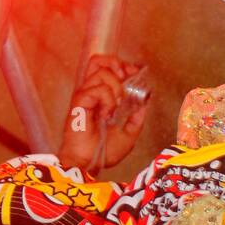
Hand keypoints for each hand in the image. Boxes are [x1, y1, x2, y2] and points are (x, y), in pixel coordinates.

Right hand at [59, 54, 149, 172]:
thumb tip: (145, 103)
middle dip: (116, 65)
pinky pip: (98, 89)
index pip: (107, 68)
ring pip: (100, 72)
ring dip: (115, 87)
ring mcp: (84, 96)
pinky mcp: (79, 102)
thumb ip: (136, 119)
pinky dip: (108, 99)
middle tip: (125, 80)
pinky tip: (107, 114)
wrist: (88, 163)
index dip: (122, 65)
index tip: (136, 72)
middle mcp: (90, 93)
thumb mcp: (128, 135)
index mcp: (100, 98)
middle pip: (98, 61)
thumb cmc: (102, 152)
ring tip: (116, 106)